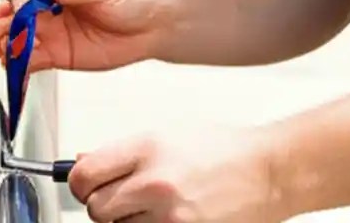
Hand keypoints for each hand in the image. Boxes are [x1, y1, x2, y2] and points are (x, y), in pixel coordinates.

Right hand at [0, 0, 181, 71]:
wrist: (154, 25)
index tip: (22, 2)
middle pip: (13, 2)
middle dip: (0, 15)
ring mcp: (47, 23)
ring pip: (15, 31)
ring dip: (1, 38)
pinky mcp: (53, 51)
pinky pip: (28, 57)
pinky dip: (17, 61)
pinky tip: (11, 62)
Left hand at [69, 127, 286, 222]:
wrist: (270, 173)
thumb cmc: (225, 151)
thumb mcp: (169, 135)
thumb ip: (123, 151)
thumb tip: (81, 162)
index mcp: (147, 148)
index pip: (84, 175)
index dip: (80, 182)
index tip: (86, 184)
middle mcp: (155, 182)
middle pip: (95, 208)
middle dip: (105, 204)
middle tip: (125, 197)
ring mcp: (170, 216)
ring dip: (129, 221)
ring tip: (156, 206)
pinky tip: (167, 218)